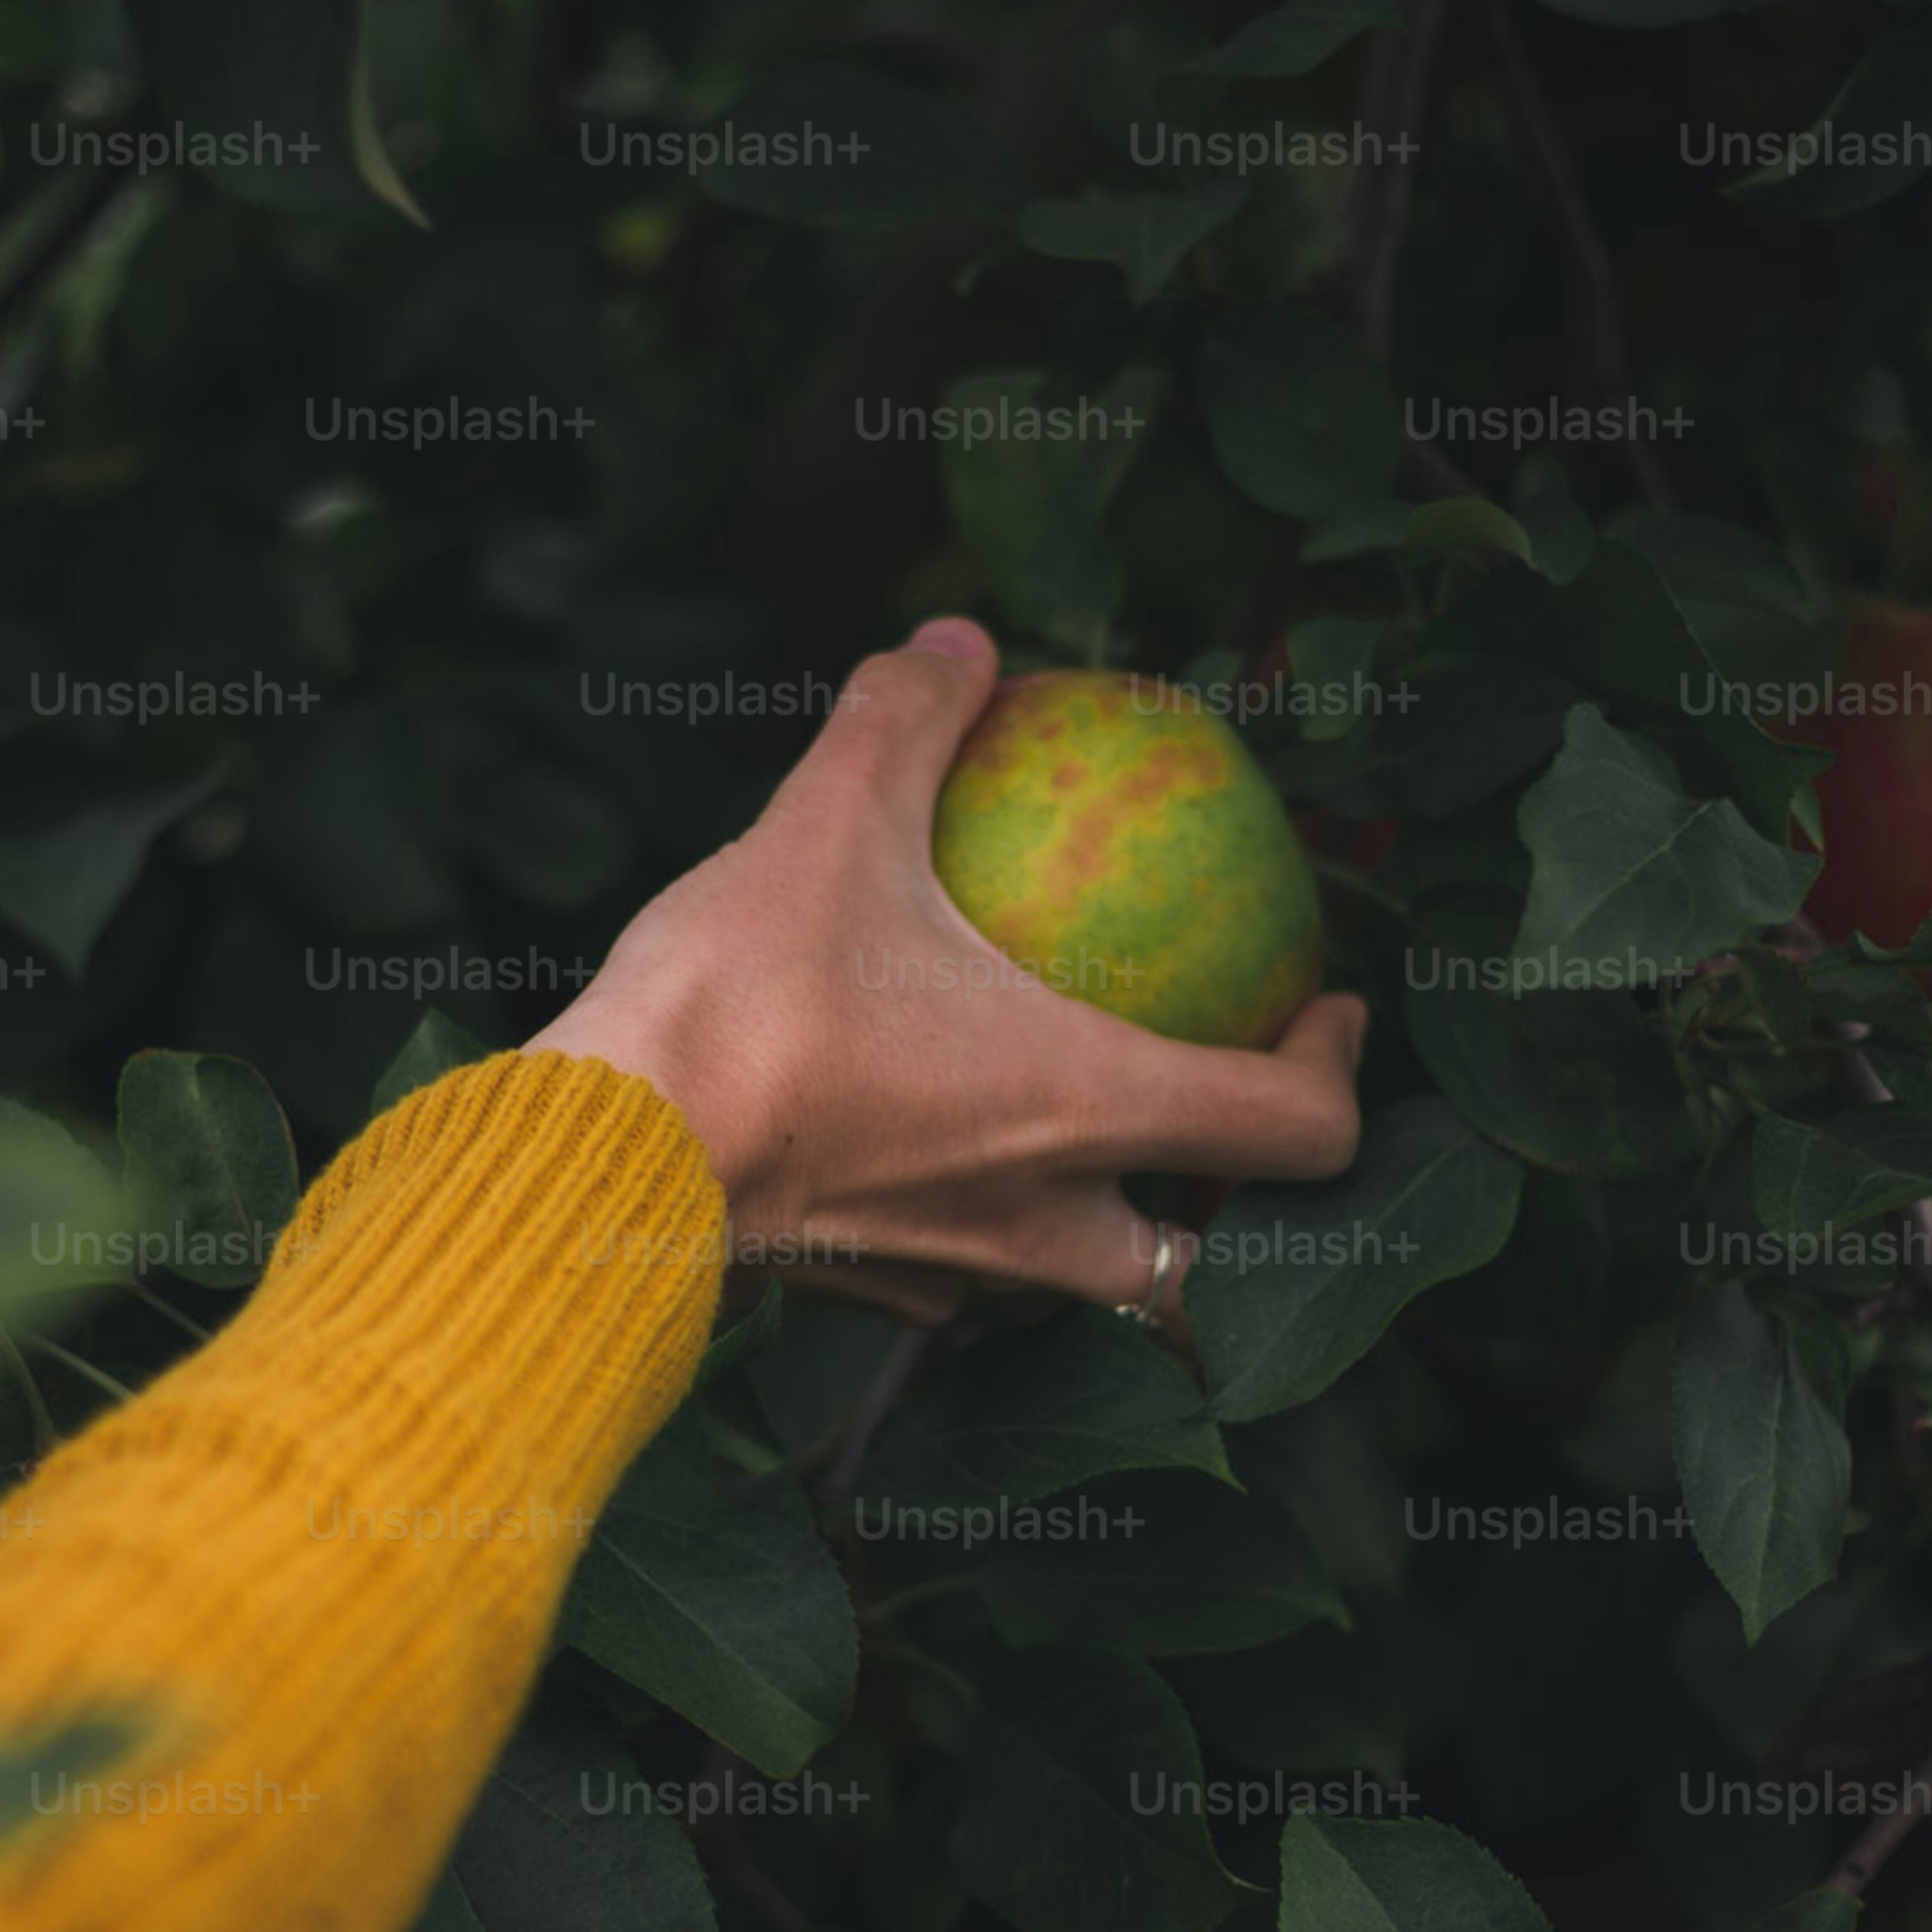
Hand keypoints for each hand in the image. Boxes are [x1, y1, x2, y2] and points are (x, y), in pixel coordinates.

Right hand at [524, 618, 1368, 1330]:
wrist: (595, 1159)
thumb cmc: (742, 1003)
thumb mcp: (830, 823)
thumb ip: (907, 721)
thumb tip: (956, 642)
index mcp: (1083, 1107)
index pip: (1289, 1129)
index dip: (1336, 1075)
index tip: (1328, 1015)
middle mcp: (1041, 1220)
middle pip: (1193, 1256)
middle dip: (1222, 1198)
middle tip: (1201, 1102)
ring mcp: (950, 1273)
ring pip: (1073, 1282)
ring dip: (1097, 1218)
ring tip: (1065, 1125)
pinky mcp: (859, 1290)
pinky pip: (955, 1274)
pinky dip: (970, 1220)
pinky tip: (918, 1146)